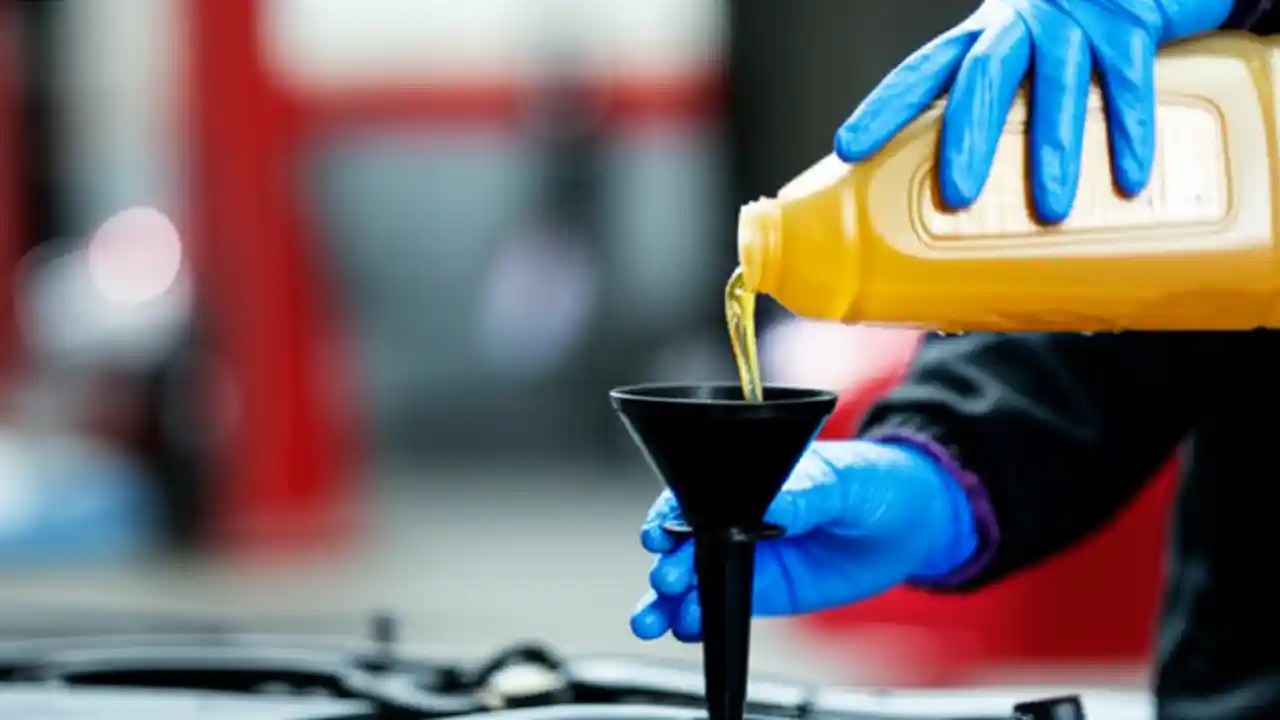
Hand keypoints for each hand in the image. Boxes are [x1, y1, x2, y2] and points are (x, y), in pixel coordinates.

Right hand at [630, 440, 977, 641]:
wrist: (909, 522)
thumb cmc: (871, 481)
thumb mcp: (842, 477)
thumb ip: (805, 490)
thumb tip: (772, 505)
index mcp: (747, 479)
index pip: (694, 492)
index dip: (671, 512)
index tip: (661, 532)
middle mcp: (737, 518)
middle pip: (684, 541)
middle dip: (668, 562)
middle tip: (666, 579)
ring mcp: (747, 556)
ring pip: (694, 580)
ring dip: (668, 600)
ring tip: (654, 619)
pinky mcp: (763, 592)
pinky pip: (723, 607)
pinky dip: (699, 620)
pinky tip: (688, 627)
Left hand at [833, 0, 1232, 222]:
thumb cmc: (1069, 27)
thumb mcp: (1022, 54)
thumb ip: (1001, 110)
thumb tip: (968, 203)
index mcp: (982, 37)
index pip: (922, 71)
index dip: (883, 108)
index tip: (849, 149)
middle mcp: (1019, 24)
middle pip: (982, 78)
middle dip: (967, 137)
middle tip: (958, 196)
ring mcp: (1074, 20)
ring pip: (1056, 85)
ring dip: (1052, 149)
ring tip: (1051, 212)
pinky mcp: (1128, 22)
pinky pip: (1127, 81)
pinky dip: (1129, 133)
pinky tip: (1129, 181)